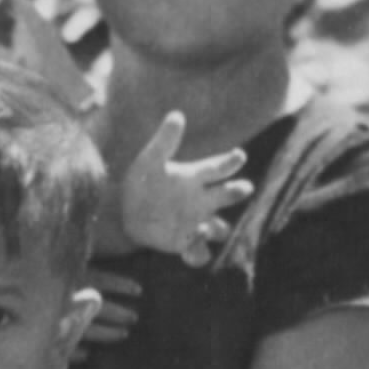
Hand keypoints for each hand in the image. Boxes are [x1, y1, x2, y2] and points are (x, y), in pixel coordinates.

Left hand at [108, 109, 251, 264]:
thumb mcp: (150, 160)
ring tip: (203, 226)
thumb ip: (164, 141)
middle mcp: (203, 200)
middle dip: (237, 191)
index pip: (219, 168)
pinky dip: (198, 253)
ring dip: (216, 228)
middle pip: (229, 195)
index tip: (239, 155)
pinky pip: (201, 253)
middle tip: (244, 187)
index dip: (231, 162)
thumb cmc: (142, 182)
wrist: (124, 212)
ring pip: (220, 228)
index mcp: (196, 177)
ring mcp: (197, 222)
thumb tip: (176, 115)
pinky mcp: (186, 243)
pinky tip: (188, 252)